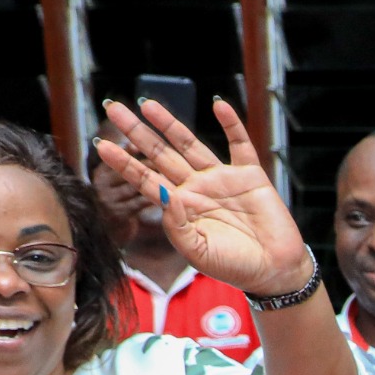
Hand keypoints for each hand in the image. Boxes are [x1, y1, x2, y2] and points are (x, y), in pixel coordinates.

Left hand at [93, 99, 311, 295]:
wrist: (274, 271)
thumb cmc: (234, 266)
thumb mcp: (197, 252)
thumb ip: (177, 225)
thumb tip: (163, 192)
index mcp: (181, 207)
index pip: (145, 179)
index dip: (123, 163)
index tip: (101, 145)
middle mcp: (196, 188)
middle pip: (159, 153)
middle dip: (136, 131)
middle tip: (111, 108)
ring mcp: (221, 178)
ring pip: (189, 144)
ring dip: (168, 123)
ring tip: (146, 103)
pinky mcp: (250, 175)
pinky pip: (239, 144)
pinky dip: (232, 124)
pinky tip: (219, 106)